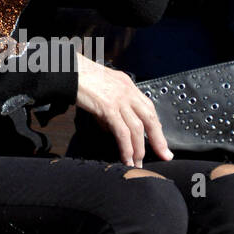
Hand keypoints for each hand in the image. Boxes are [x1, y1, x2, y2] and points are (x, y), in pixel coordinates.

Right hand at [74, 52, 172, 166]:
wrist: (68, 70)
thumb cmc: (81, 79)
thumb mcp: (103, 90)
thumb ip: (111, 109)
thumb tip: (111, 128)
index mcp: (128, 86)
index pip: (148, 109)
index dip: (156, 127)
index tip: (161, 141)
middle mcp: (128, 92)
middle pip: (150, 118)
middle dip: (158, 139)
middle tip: (164, 155)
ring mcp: (119, 99)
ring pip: (137, 128)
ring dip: (139, 149)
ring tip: (138, 163)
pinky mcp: (108, 107)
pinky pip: (122, 131)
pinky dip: (126, 147)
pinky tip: (126, 158)